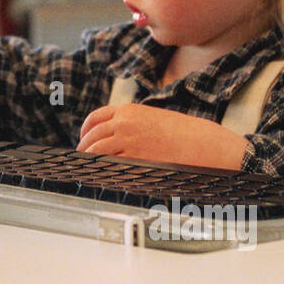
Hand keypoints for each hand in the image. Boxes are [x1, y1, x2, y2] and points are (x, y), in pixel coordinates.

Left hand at [78, 103, 249, 170]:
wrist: (200, 142)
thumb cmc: (182, 132)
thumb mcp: (153, 117)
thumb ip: (133, 122)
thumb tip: (117, 134)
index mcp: (129, 110)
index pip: (95, 118)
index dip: (85, 130)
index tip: (84, 138)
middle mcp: (124, 122)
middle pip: (92, 135)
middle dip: (84, 146)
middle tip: (83, 155)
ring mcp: (126, 140)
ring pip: (95, 150)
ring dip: (89, 158)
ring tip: (88, 166)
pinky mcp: (132, 157)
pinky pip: (108, 163)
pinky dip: (100, 168)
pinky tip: (100, 173)